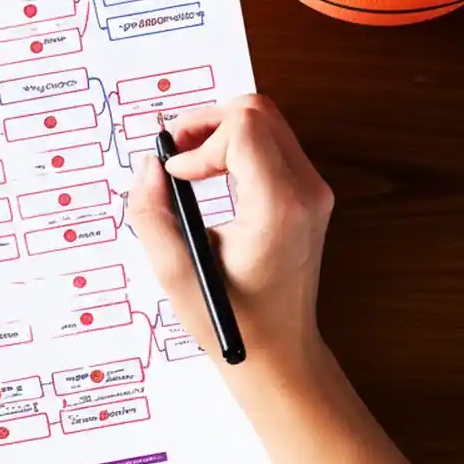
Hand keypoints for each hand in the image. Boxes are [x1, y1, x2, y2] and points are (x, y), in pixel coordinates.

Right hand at [129, 95, 333, 387]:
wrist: (280, 351)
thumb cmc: (234, 321)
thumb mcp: (177, 274)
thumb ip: (152, 214)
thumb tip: (149, 165)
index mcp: (278, 209)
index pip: (244, 129)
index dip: (199, 142)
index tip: (176, 177)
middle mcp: (306, 191)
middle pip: (258, 112)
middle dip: (207, 123)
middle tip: (173, 154)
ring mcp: (314, 191)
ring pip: (265, 120)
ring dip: (219, 131)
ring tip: (187, 164)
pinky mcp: (309, 193)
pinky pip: (271, 142)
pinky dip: (234, 145)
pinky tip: (208, 175)